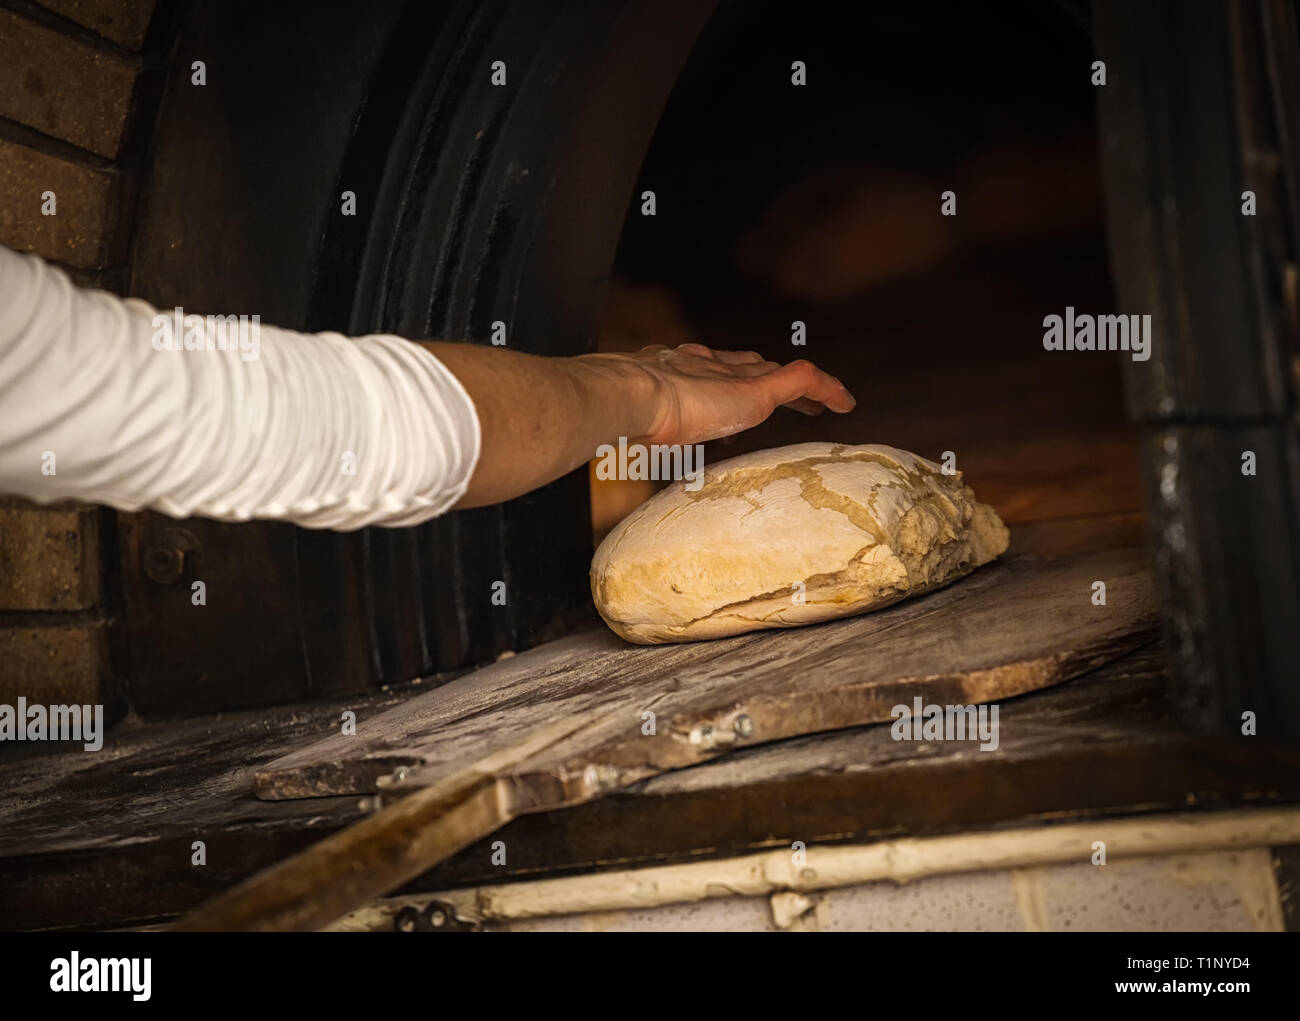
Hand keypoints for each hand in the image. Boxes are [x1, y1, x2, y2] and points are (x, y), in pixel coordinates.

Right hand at [579, 343, 855, 446]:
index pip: (707, 374)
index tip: (728, 396)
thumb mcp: (620, 427)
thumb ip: (616, 432)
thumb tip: (593, 443)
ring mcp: (732, 376)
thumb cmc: (616, 418)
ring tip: (827, 400)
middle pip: (747, 367)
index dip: (723, 381)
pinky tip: (845, 402)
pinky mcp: (756, 389)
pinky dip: (825, 389)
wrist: (627, 396)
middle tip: (786, 389)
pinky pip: (803, 380)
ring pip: (780, 374)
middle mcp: (706, 367)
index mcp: (674, 375)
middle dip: (766, 376)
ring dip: (804, 386)